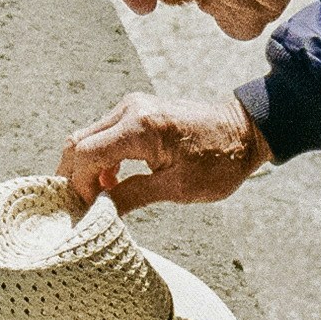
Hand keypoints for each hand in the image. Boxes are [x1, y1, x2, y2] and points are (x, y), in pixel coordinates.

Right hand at [58, 92, 271, 210]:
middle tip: (83, 207)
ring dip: (87, 169)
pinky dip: (100, 158)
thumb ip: (133, 197)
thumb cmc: (220, 161)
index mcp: (140, 128)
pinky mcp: (137, 111)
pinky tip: (113, 182)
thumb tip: (100, 212)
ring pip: (88, 138)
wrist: (246, 130)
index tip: (88, 210)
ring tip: (100, 199)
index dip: (79, 186)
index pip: (85, 154)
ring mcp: (132, 107)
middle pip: (78, 143)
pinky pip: (105, 134)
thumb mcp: (178, 188)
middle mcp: (130, 110)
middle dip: (74, 177)